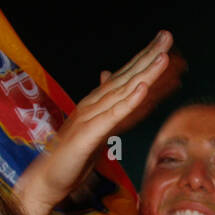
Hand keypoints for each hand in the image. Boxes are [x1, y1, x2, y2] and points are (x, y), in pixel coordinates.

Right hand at [16, 31, 179, 209]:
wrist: (47, 179)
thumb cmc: (70, 156)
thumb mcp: (93, 127)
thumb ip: (104, 105)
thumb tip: (107, 78)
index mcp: (97, 102)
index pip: (125, 75)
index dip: (145, 57)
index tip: (164, 40)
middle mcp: (94, 104)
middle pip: (126, 76)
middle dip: (149, 56)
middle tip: (167, 36)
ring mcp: (90, 117)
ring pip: (123, 91)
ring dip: (144, 73)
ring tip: (162, 56)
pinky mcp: (89, 134)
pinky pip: (113, 116)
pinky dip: (129, 101)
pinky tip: (142, 88)